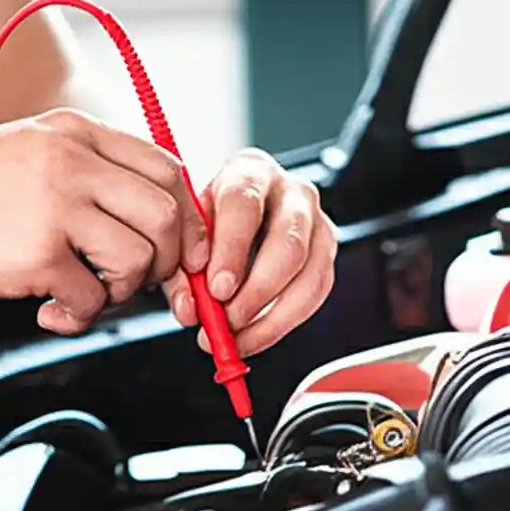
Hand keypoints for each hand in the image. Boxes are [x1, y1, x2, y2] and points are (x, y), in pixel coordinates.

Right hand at [0, 108, 207, 333]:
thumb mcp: (36, 151)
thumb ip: (94, 173)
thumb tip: (164, 224)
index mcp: (78, 132)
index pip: (167, 170)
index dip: (188, 217)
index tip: (182, 249)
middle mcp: (73, 162)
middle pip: (167, 216)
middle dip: (168, 260)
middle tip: (139, 280)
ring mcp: (56, 208)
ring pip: (140, 260)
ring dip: (123, 290)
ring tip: (87, 292)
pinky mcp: (37, 255)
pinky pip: (93, 299)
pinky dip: (81, 316)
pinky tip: (51, 311)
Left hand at [163, 148, 337, 356]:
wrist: (236, 214)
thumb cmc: (210, 222)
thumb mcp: (186, 235)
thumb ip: (182, 273)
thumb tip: (192, 312)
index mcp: (249, 173)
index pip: (244, 205)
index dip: (232, 251)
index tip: (217, 290)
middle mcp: (291, 192)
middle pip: (288, 244)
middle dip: (257, 291)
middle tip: (228, 321)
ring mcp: (317, 221)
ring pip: (310, 273)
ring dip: (273, 315)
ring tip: (238, 336)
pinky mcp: (327, 250)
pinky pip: (317, 292)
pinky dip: (285, 322)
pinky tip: (256, 335)